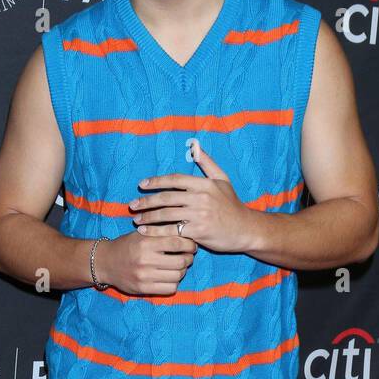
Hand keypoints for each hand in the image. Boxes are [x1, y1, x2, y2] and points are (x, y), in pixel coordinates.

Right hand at [95, 227, 196, 296]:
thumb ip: (160, 232)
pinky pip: (170, 288)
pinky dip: (174, 282)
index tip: (192, 245)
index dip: (189, 244)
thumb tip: (185, 230)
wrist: (105, 262)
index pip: (177, 243)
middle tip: (188, 256)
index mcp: (146, 243)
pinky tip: (171, 277)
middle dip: (189, 259)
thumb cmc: (126, 245)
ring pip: (177, 276)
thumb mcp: (141, 233)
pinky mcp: (143, 289)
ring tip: (180, 266)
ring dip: (183, 271)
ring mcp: (144, 276)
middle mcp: (145, 260)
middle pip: (180, 262)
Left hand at [128, 139, 256, 252]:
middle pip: (166, 198)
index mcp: (204, 184)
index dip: (156, 181)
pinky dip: (156, 231)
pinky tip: (145, 232)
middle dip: (146, 202)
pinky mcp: (199, 232)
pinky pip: (172, 230)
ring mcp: (199, 215)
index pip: (174, 180)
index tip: (142, 185)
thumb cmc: (232, 205)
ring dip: (148, 217)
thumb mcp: (223, 180)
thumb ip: (207, 163)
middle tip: (132, 205)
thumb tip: (195, 146)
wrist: (246, 229)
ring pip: (166, 214)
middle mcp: (200, 197)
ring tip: (136, 220)